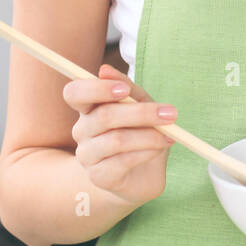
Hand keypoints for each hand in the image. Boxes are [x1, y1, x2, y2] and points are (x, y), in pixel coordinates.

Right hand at [64, 64, 176, 207]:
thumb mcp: (140, 104)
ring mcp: (87, 155)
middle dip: (141, 113)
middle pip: (103, 116)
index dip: (96, 89)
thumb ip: (126, 87)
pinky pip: (123, 160)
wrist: (143, 174)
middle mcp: (82, 130)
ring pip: (116, 139)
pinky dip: (146, 152)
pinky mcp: (99, 176)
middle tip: (170, 113)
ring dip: (149, 135)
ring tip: (170, 134)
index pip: (74, 93)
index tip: (125, 90)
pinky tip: (159, 148)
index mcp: (88, 108)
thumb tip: (105, 69)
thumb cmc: (140, 132)